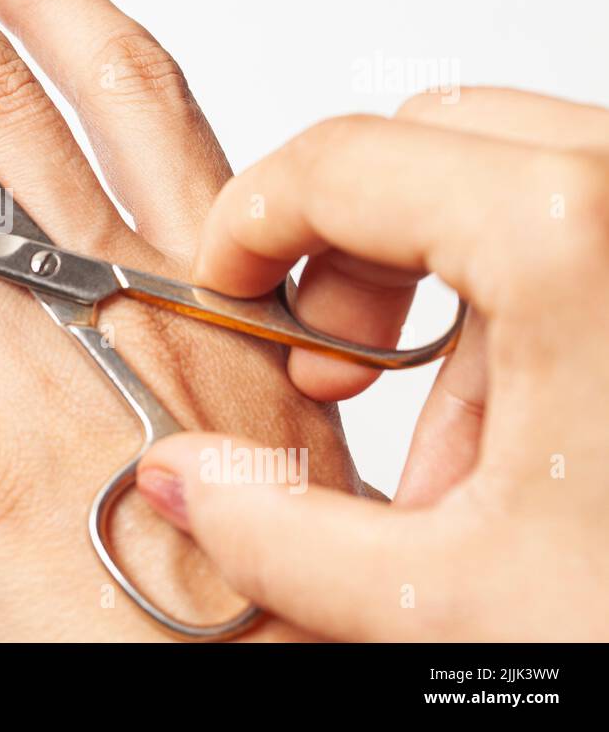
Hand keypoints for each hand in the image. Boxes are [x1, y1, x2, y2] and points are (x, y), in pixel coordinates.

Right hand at [139, 86, 608, 639]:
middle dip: (349, 251)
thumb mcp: (458, 606)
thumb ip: (279, 537)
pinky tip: (534, 449)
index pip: (342, 159)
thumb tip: (184, 484)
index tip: (228, 283)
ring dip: (447, 304)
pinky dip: (531, 316)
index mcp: (572, 242)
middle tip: (331, 360)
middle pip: (429, 146)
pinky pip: (589, 235)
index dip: (251, 219)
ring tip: (453, 458)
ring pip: (514, 188)